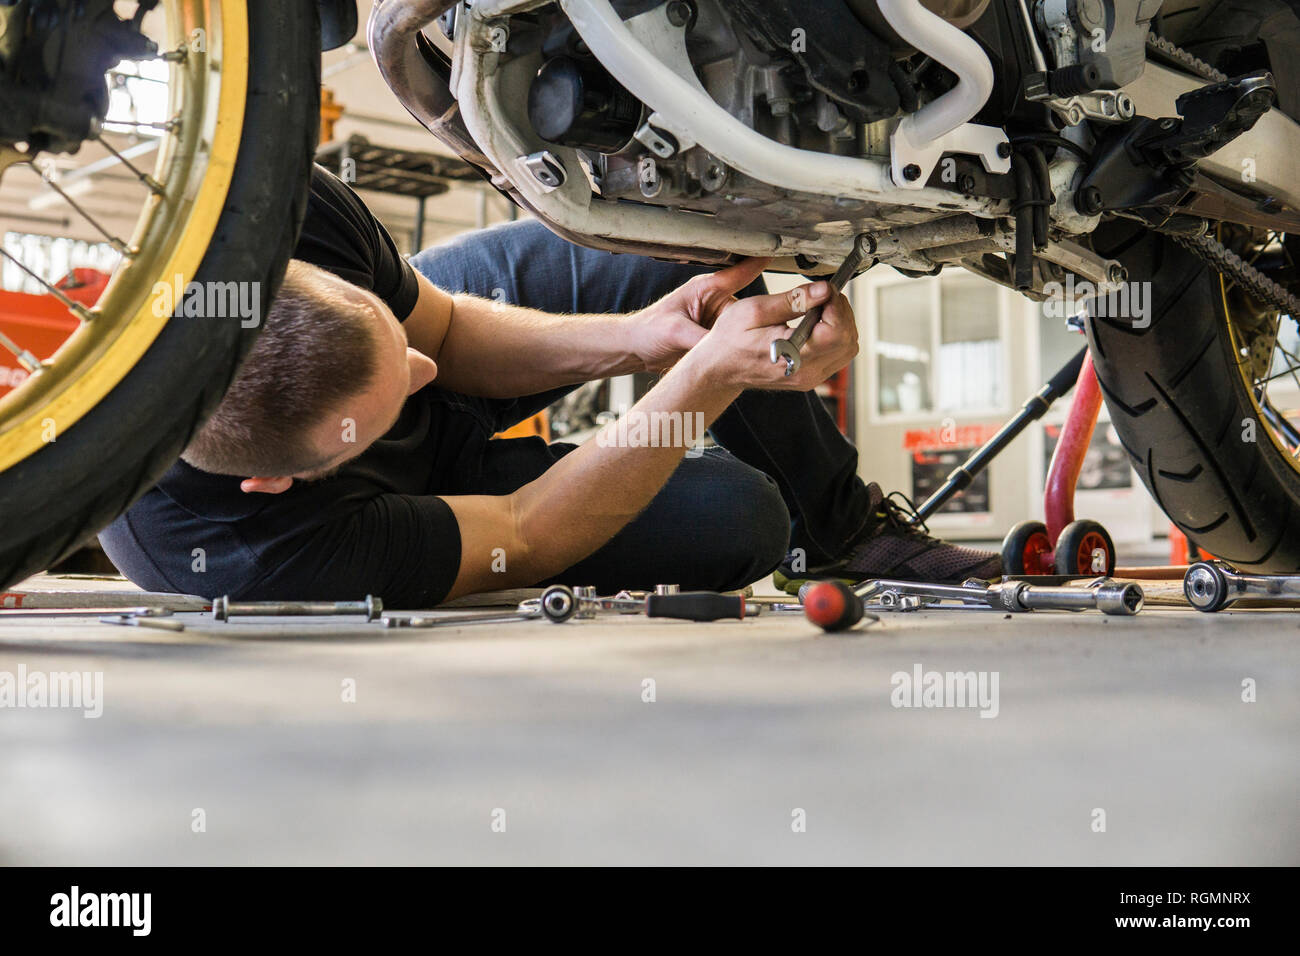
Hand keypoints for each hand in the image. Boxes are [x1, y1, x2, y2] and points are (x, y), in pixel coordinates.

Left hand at [626, 258, 771, 372]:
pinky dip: (747, 347)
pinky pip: (738, 341)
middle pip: (754, 305)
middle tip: (786, 323)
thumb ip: (703, 339)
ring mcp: (719, 321)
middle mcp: (717, 302)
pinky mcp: (717, 338)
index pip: (741, 271)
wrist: (636, 349)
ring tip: (772, 342)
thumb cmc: (648, 331)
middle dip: (769, 314)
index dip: (762, 263)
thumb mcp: (676, 332)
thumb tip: (727, 349)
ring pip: (749, 326)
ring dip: (758, 333)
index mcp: (706, 289)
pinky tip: (755, 354)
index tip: (783, 255)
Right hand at [691, 280, 858, 390]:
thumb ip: (793, 300)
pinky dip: (835, 335)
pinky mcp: (810, 377)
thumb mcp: (755, 310)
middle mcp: (805, 372)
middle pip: (848, 339)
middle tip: (823, 295)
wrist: (719, 368)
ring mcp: (810, 378)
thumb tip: (824, 290)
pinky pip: (838, 355)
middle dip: (841, 311)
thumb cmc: (730, 341)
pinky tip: (817, 322)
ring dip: (841, 323)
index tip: (825, 289)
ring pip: (847, 348)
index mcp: (792, 355)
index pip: (836, 331)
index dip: (836, 304)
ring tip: (820, 307)